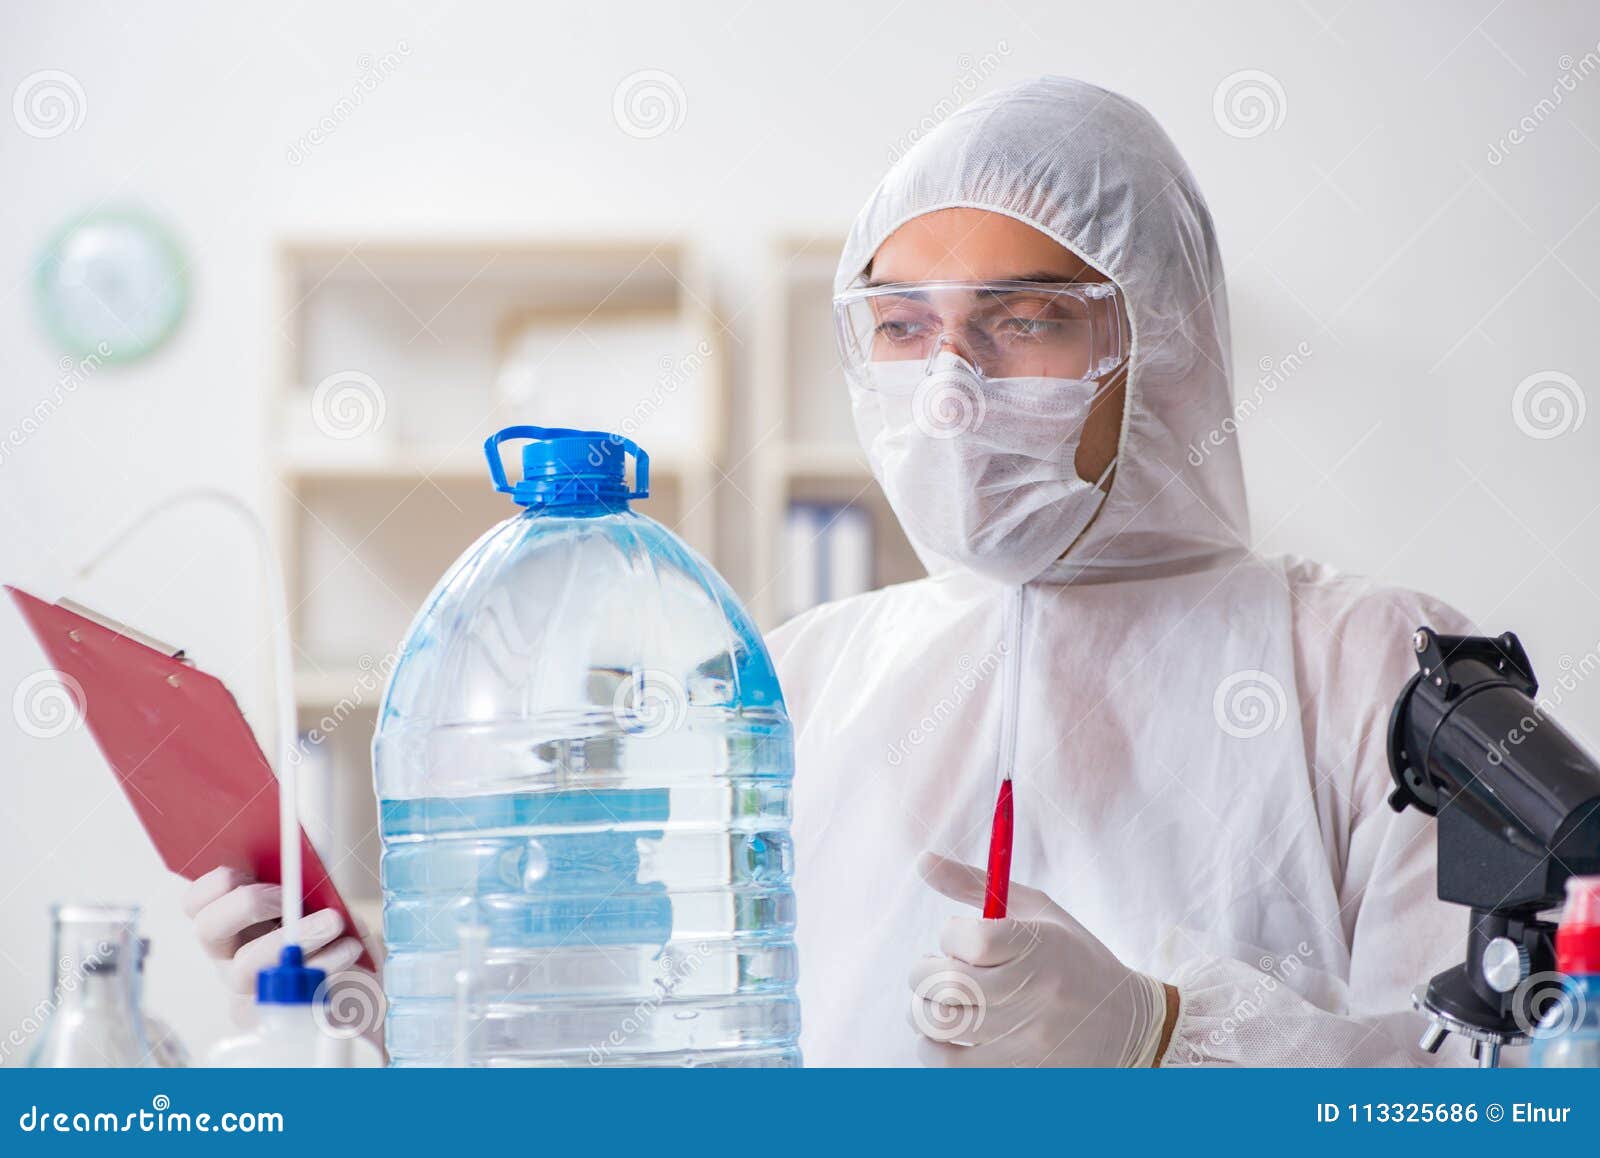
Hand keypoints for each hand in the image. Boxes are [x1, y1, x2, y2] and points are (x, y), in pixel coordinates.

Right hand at [184, 866, 365, 995]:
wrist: (359, 977)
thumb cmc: (332, 926)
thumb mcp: (318, 896)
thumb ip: (302, 879)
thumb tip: (302, 861)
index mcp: (232, 918)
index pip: (196, 901)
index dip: (218, 882)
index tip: (253, 870)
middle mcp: (228, 955)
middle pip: (208, 929)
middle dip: (247, 904)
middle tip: (287, 896)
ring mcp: (246, 989)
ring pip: (246, 966)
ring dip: (293, 938)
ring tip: (333, 922)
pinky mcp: (273, 1014)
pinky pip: (285, 993)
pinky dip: (323, 964)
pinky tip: (349, 948)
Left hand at [908, 852, 1171, 1066]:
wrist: (1126, 1025)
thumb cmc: (1070, 957)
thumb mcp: (1036, 911)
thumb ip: (974, 883)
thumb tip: (920, 859)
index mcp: (1039, 946)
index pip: (969, 939)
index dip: (951, 935)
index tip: (959, 938)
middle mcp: (1033, 994)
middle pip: (945, 984)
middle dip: (923, 971)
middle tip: (933, 969)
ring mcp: (1025, 1040)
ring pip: (939, 1026)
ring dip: (921, 1010)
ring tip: (936, 1001)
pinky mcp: (1017, 1074)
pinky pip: (948, 1068)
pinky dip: (931, 1048)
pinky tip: (944, 1035)